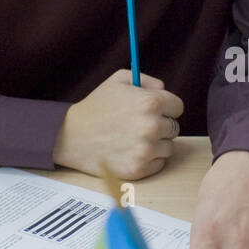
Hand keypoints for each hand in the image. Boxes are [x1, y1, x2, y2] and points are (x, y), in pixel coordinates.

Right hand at [52, 70, 183, 179]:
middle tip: (139, 126)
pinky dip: (149, 159)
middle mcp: (151, 127)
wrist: (70, 136)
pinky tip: (130, 151)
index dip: (165, 108)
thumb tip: (164, 90)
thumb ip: (148, 81)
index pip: (177, 107)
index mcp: (150, 102)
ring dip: (156, 144)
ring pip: (168, 147)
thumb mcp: (119, 80)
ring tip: (133, 139)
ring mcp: (145, 150)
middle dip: (160, 126)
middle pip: (174, 128)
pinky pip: (159, 163)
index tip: (154, 111)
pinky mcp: (139, 169)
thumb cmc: (95, 106)